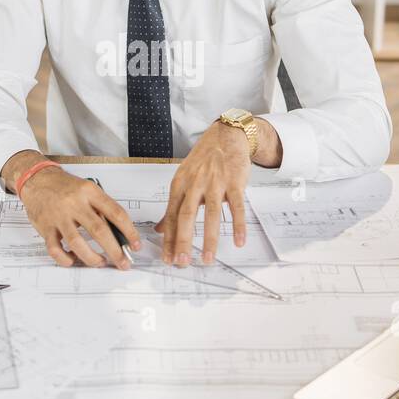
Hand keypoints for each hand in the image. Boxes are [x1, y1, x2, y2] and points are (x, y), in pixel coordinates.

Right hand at [16, 165, 140, 268]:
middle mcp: (74, 203)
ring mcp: (59, 216)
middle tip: (123, 263)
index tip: (135, 244)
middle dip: (114, 251)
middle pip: (99, 230)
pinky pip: (55, 249)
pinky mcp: (45, 227)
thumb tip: (117, 234)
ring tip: (100, 262)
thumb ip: (100, 208)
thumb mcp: (87, 189)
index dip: (129, 231)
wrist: (36, 179)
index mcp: (89, 192)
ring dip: (91, 258)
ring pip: (77, 242)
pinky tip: (73, 260)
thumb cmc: (64, 186)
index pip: (115, 213)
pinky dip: (65, 259)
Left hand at [155, 122, 249, 265]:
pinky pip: (237, 207)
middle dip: (183, 241)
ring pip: (211, 214)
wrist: (226, 137)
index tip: (167, 258)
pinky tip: (239, 241)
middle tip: (182, 261)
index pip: (171, 216)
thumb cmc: (204, 160)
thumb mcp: (183, 179)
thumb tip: (160, 229)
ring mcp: (216, 183)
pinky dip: (238, 225)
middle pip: (186, 216)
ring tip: (207, 258)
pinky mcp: (235, 183)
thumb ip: (173, 205)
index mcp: (180, 185)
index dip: (168, 238)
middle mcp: (196, 184)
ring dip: (209, 239)